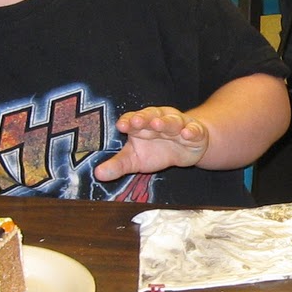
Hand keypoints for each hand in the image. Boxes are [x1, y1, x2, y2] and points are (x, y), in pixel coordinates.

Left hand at [95, 107, 210, 179]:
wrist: (187, 148)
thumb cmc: (156, 151)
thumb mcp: (135, 160)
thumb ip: (117, 166)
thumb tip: (97, 175)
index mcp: (141, 124)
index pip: (132, 120)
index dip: (127, 122)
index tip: (120, 126)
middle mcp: (158, 120)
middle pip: (150, 117)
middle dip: (143, 119)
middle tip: (135, 122)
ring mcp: (177, 125)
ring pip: (171, 121)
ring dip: (165, 122)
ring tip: (158, 125)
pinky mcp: (194, 132)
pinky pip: (193, 130)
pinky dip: (190, 131)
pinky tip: (186, 134)